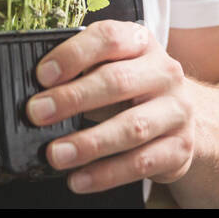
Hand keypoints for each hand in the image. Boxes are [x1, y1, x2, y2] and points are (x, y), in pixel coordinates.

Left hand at [25, 20, 195, 193]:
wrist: (181, 117)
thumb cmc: (133, 88)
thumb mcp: (113, 67)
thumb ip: (82, 72)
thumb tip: (39, 96)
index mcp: (141, 44)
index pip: (109, 38)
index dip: (73, 55)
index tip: (42, 75)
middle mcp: (164, 73)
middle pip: (118, 81)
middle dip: (72, 98)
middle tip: (38, 114)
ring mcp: (177, 111)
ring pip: (132, 127)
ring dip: (89, 143)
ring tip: (56, 154)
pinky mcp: (179, 148)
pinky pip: (141, 163)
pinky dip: (106, 174)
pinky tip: (79, 179)